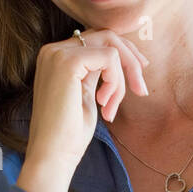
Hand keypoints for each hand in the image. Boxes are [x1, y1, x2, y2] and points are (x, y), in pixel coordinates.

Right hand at [25, 27, 149, 172]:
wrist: (52, 155)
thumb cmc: (69, 132)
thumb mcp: (85, 93)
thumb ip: (95, 71)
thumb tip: (119, 55)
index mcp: (55, 56)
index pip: (97, 39)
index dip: (123, 54)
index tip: (137, 77)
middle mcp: (53, 50)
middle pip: (107, 36)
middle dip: (131, 61)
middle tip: (140, 89)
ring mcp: (58, 54)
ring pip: (111, 46)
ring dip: (122, 78)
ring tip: (112, 106)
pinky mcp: (68, 63)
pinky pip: (110, 58)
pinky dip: (116, 82)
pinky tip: (105, 104)